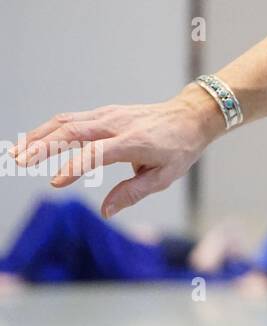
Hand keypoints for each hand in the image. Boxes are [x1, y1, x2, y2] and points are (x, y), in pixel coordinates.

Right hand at [8, 83, 228, 218]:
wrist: (190, 116)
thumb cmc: (179, 148)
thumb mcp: (164, 176)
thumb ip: (132, 193)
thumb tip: (105, 211)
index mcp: (135, 141)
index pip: (98, 152)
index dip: (76, 166)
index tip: (56, 182)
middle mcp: (118, 124)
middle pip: (73, 131)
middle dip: (43, 146)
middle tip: (18, 162)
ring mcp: (109, 115)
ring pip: (67, 122)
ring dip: (39, 136)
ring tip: (15, 154)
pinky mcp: (104, 114)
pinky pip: (72, 119)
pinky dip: (49, 131)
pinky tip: (33, 144)